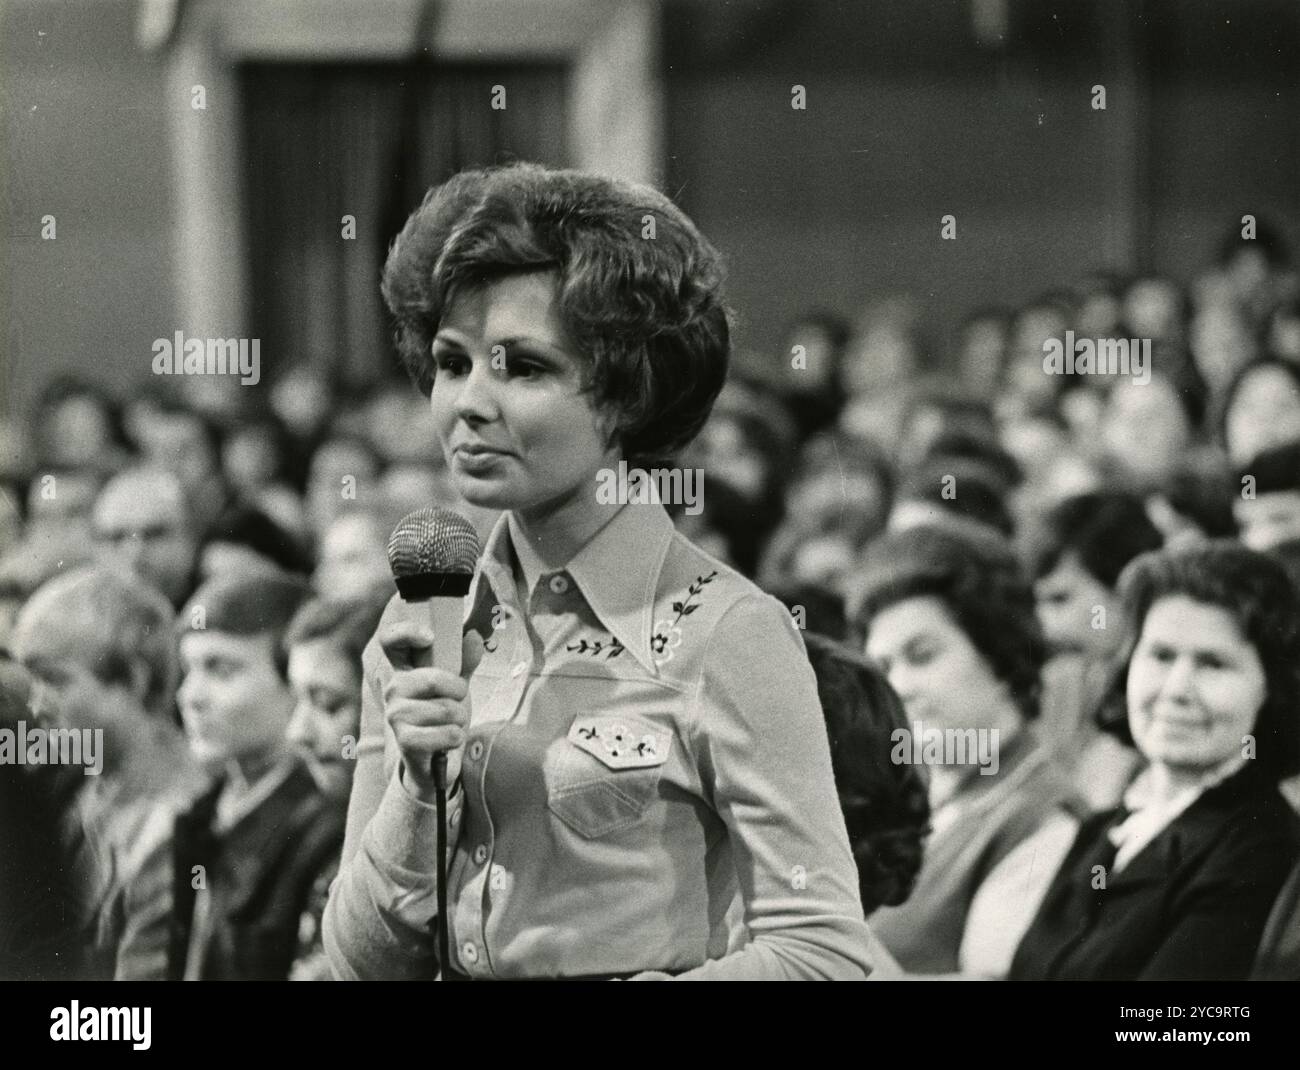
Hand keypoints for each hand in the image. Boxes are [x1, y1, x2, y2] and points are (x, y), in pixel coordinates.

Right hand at [379, 624, 484, 803]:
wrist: (435, 760)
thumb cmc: (443, 716)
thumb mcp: (455, 685)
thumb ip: (465, 661)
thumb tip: (474, 636)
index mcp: (404, 669)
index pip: (390, 640)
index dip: (406, 632)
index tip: (429, 636)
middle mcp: (394, 689)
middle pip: (433, 678)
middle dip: (458, 691)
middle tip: (457, 700)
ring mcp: (396, 715)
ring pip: (445, 708)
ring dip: (460, 718)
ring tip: (451, 723)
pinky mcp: (405, 740)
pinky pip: (447, 732)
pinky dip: (457, 736)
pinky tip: (448, 739)